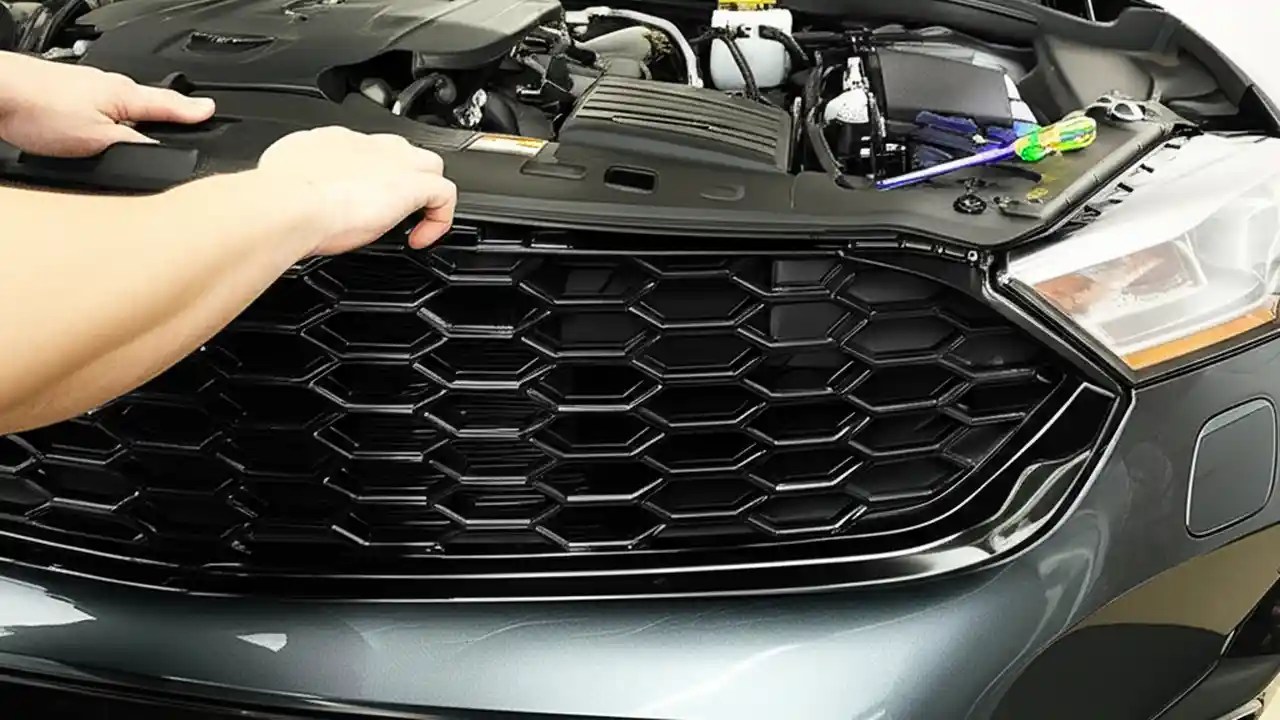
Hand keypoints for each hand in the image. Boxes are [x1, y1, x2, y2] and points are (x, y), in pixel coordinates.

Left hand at [0, 52, 214, 156]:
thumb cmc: (40, 109)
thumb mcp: (98, 140)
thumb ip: (133, 146)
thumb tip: (158, 152)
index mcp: (124, 95)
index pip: (169, 105)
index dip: (193, 113)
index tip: (211, 112)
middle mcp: (107, 86)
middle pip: (146, 103)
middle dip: (166, 114)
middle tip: (188, 119)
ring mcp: (85, 88)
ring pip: (120, 107)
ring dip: (134, 120)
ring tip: (145, 133)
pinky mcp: (65, 94)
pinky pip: (100, 109)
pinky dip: (109, 120)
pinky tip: (103, 131)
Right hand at [257, 126, 457, 252]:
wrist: (287, 203)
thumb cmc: (278, 198)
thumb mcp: (281, 181)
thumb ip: (294, 184)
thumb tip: (290, 197)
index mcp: (331, 142)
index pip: (362, 152)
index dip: (368, 177)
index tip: (359, 202)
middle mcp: (365, 145)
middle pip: (401, 152)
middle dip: (401, 179)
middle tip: (389, 212)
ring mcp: (392, 162)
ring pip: (428, 165)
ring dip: (424, 194)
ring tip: (411, 223)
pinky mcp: (411, 184)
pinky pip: (445, 194)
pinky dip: (439, 217)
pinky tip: (420, 238)